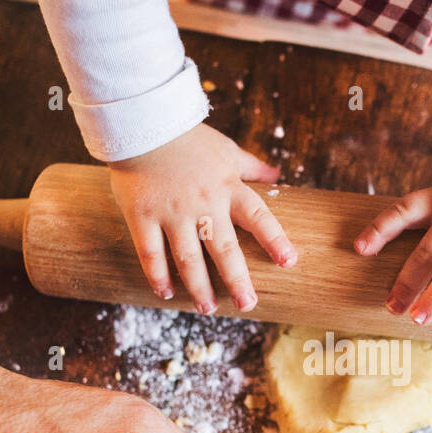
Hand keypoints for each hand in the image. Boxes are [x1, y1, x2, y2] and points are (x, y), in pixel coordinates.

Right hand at [109, 123, 296, 313]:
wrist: (142, 123)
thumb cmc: (188, 139)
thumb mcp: (226, 150)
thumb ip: (251, 167)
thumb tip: (277, 176)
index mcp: (228, 188)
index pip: (258, 217)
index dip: (275, 240)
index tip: (289, 262)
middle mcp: (203, 204)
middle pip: (224, 249)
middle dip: (237, 279)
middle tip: (247, 304)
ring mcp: (172, 212)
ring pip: (188, 258)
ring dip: (199, 287)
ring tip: (208, 309)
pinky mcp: (142, 216)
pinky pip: (151, 252)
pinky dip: (158, 275)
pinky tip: (167, 293)